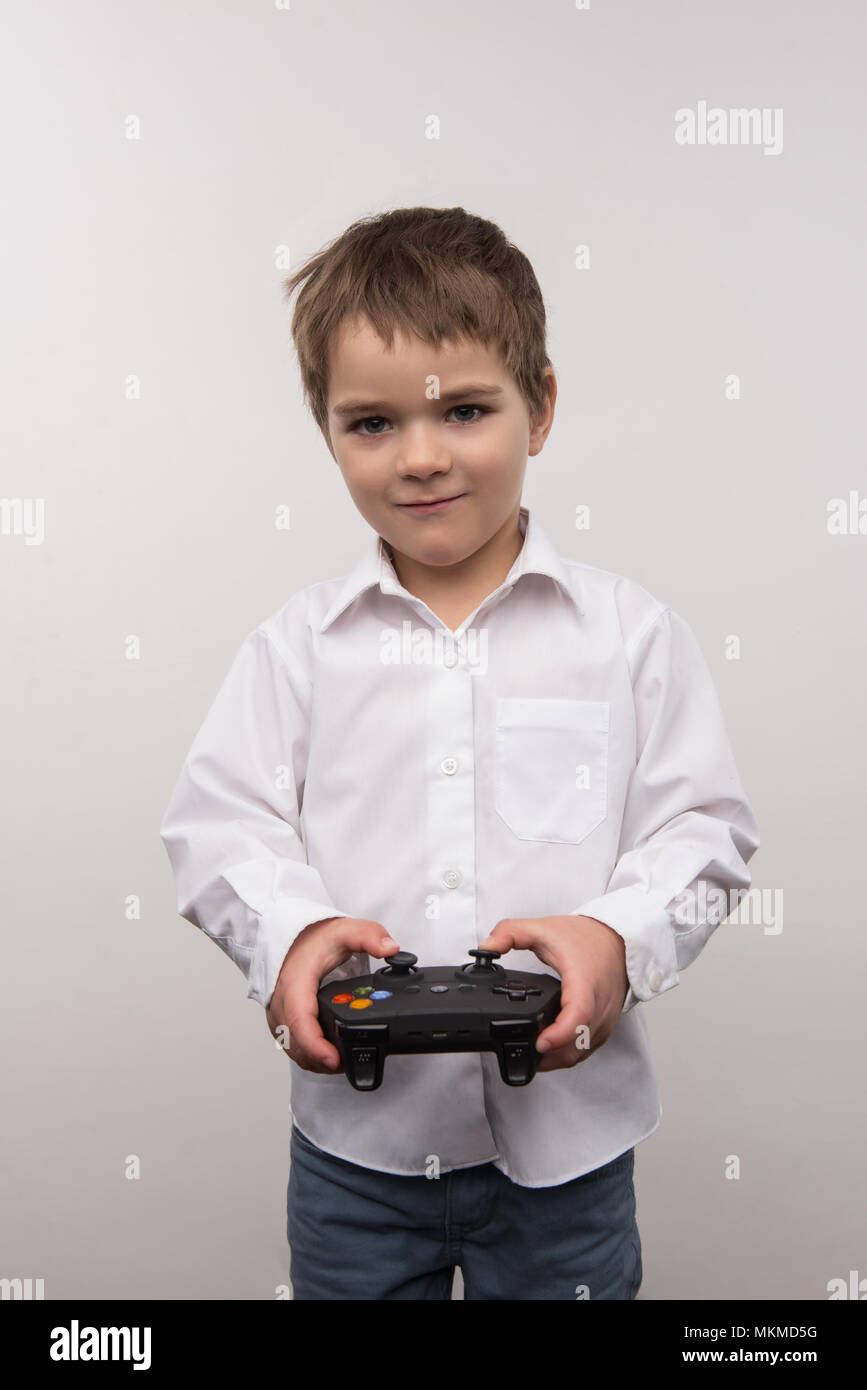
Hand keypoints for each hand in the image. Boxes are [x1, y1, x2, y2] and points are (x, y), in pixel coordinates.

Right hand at [265, 917, 399, 1072]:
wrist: (293, 938)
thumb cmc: (314, 938)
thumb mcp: (345, 930)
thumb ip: (369, 936)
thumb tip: (391, 948)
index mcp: (295, 982)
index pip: (299, 1020)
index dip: (315, 1045)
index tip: (334, 1059)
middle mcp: (282, 1002)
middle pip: (296, 1043)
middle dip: (321, 1060)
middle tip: (350, 1063)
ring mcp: (279, 1014)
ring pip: (293, 1049)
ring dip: (315, 1061)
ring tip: (343, 1062)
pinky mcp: (281, 1021)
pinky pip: (292, 1046)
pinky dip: (309, 1055)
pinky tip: (328, 1056)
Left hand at [477, 915, 628, 1071]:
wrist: (617, 939)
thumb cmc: (585, 937)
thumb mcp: (542, 928)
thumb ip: (509, 933)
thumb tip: (485, 947)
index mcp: (584, 980)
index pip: (579, 1014)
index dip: (560, 1033)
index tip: (540, 1041)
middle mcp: (600, 1004)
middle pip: (577, 1043)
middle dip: (548, 1054)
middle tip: (522, 1047)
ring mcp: (605, 1019)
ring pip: (581, 1052)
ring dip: (556, 1057)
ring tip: (531, 1048)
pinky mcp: (606, 1027)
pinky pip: (586, 1050)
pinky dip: (567, 1053)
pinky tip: (550, 1047)